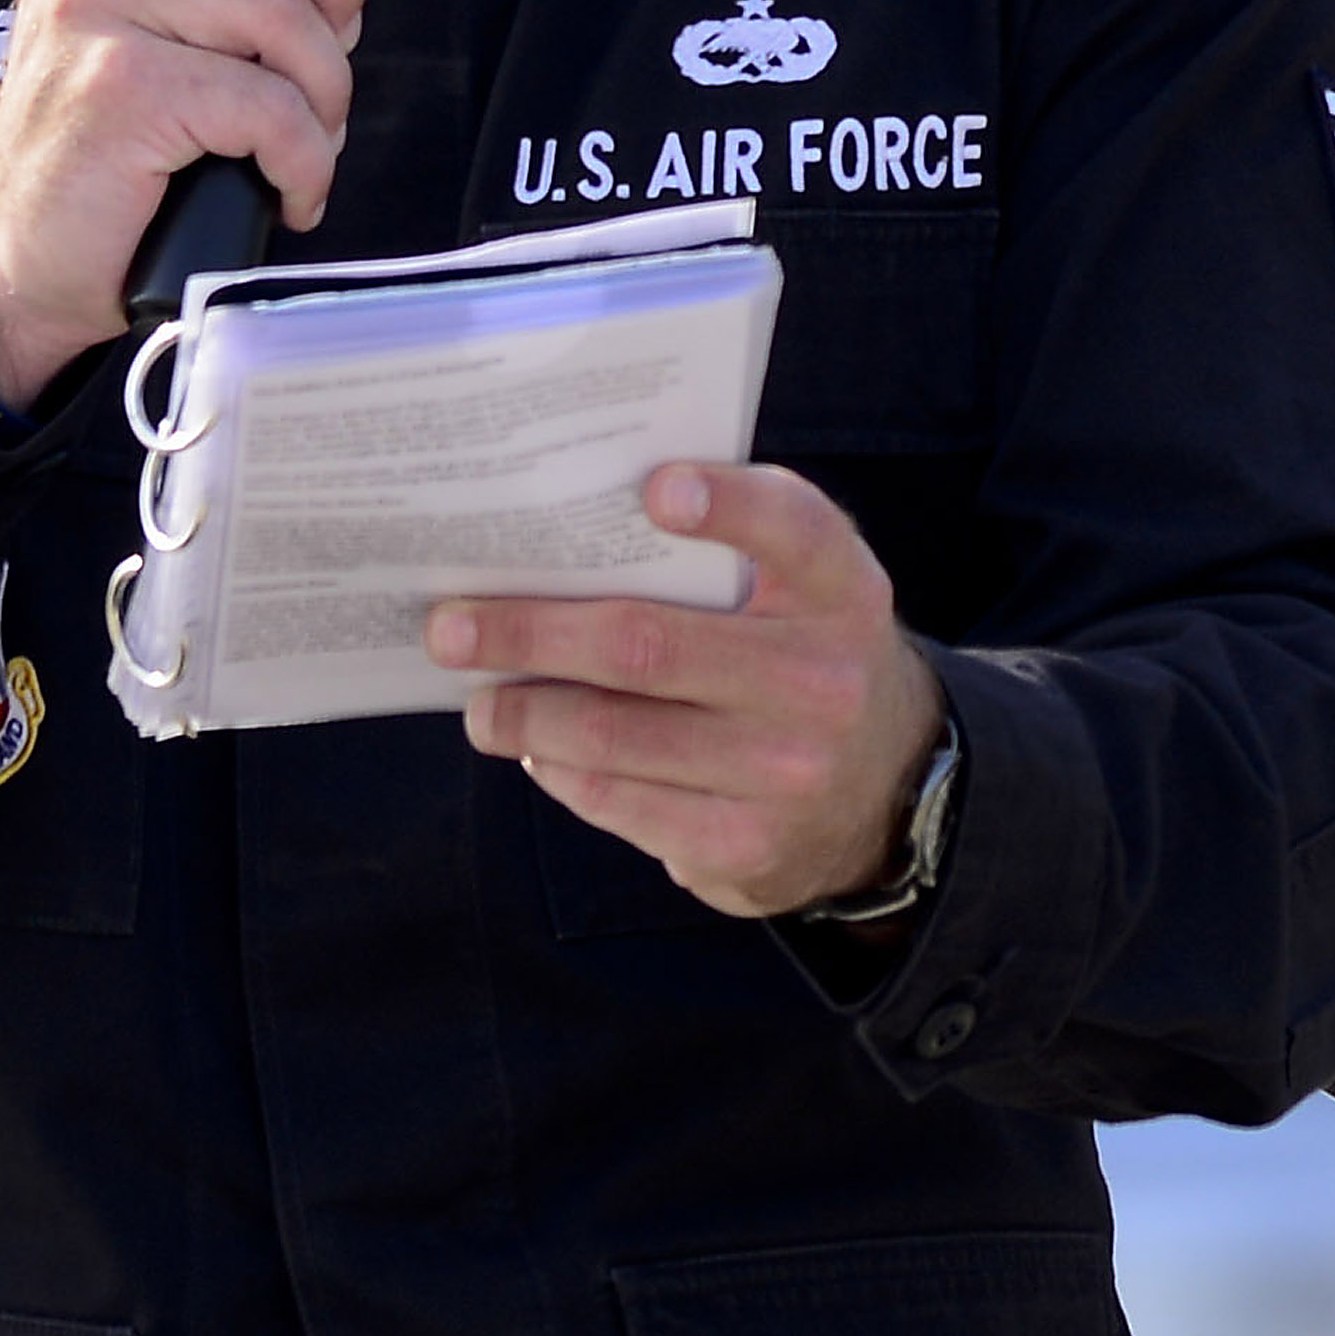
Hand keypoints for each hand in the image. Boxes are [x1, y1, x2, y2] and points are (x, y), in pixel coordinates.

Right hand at [0, 0, 373, 402]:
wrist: (32, 251)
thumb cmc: (119, 123)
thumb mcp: (152, 1)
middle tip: (326, 42)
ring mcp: (94, 6)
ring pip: (287, 12)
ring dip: (324, 93)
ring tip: (296, 134)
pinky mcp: (121, 87)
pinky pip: (275, 106)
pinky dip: (307, 161)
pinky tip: (285, 187)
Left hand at [430, 459, 951, 920]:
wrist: (885, 789)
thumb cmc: (799, 657)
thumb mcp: (801, 596)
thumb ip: (723, 556)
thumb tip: (557, 548)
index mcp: (840, 594)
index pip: (797, 532)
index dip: (731, 507)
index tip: (655, 488)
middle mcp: (823, 682)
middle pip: (647, 647)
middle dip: (529, 634)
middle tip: (450, 628)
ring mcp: (787, 772)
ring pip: (612, 736)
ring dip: (523, 716)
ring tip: (480, 704)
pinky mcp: (746, 847)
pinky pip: (619, 803)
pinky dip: (561, 771)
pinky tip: (540, 751)